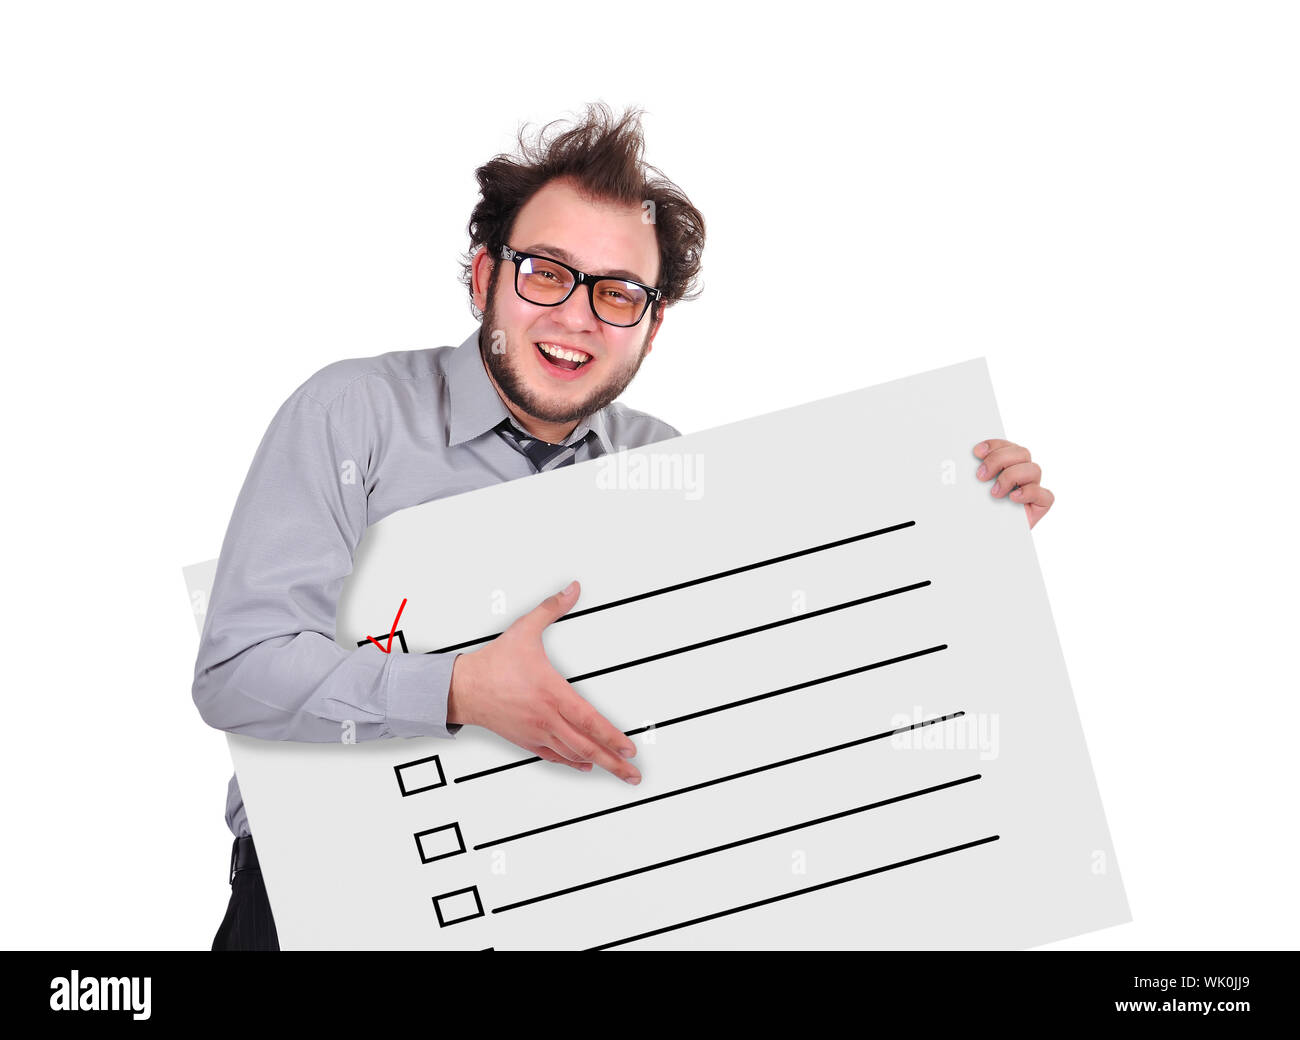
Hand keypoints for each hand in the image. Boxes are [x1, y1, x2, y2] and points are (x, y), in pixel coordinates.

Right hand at [447, 580, 641, 783]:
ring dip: (597, 764)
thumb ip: (551, 608)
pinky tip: (584, 765)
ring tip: (617, 772)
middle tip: (633, 775)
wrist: (463, 688)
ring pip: (572, 755)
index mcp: (551, 693)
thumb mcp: (525, 629)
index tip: (630, 748)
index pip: (590, 720)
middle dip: (613, 762)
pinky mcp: (525, 740)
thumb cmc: (494, 663)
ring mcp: (536, 732)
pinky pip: (554, 756)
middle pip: (586, 746)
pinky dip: (572, 762)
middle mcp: (546, 718)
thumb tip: (572, 589)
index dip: (612, 737)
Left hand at [973, 438, 1054, 529]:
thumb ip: (973, 475)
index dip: (994, 445)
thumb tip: (966, 459)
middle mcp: (1021, 474)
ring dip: (1011, 477)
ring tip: (994, 493)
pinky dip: (1029, 493)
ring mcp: (1032, 489)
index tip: (976, 452)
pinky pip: (1045, 495)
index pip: (1006, 446)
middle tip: (981, 476)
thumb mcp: (970, 491)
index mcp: (1006, 465)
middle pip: (1021, 453)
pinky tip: (1013, 498)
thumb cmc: (977, 513)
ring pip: (1034, 469)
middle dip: (999, 460)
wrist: (983, 539)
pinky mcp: (1040, 506)